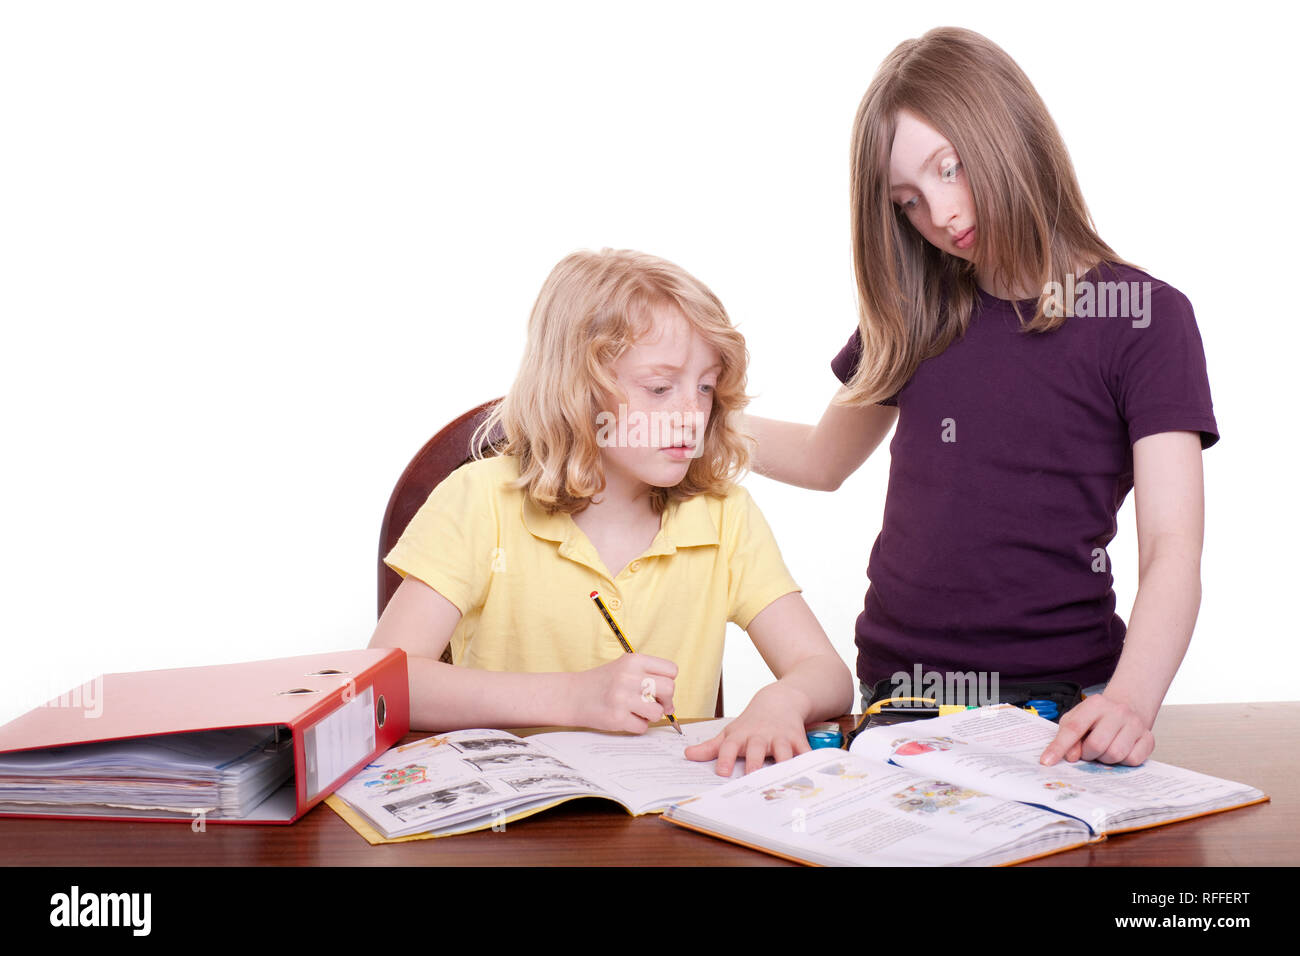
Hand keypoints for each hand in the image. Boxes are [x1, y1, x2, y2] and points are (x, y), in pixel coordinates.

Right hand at [570, 654, 676, 734]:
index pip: (671, 670)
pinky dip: (637, 726)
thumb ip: (650, 679)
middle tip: (654, 703)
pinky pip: (643, 727)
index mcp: (633, 660)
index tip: (659, 688)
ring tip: (636, 711)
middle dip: (666, 700)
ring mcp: (622, 698)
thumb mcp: (625, 668)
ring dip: (650, 715)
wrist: (572, 695)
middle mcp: (628, 677)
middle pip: (669, 689)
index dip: (668, 681)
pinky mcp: (616, 717)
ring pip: (658, 712)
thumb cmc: (603, 683)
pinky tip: (625, 718)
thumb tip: (671, 706)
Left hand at [684, 683, 811, 775]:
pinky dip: (810, 762)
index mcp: (741, 736)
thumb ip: (710, 747)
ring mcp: (780, 738)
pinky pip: (805, 752)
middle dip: (755, 763)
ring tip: (785, 779)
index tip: (721, 772)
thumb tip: (687, 756)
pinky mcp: (798, 740)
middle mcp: (761, 737)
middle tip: (753, 778)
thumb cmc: (751, 723)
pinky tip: (813, 774)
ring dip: (784, 764)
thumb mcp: (730, 732)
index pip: (729, 746)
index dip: (725, 758)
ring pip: (783, 752)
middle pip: (757, 749)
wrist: (779, 701)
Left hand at [1039, 692, 1154, 766]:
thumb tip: (1070, 757)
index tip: (1047, 762)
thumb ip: (1067, 736)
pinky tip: (1120, 751)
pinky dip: (1123, 762)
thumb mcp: (1077, 719)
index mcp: (1095, 704)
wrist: (1128, 706)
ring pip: (1115, 754)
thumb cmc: (1098, 717)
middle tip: (1089, 751)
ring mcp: (1136, 724)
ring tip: (1104, 749)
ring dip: (1105, 759)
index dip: (1059, 747)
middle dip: (1088, 754)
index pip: (1073, 727)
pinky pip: (1133, 760)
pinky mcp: (1149, 738)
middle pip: (1096, 745)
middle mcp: (1117, 711)